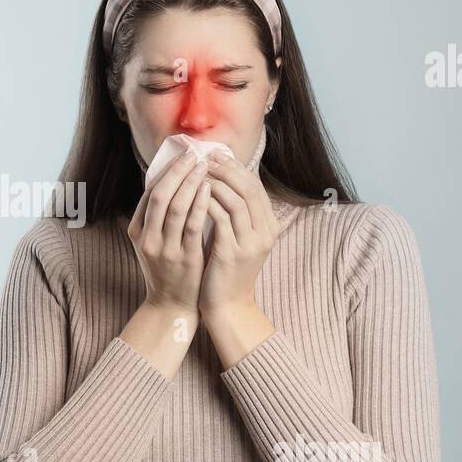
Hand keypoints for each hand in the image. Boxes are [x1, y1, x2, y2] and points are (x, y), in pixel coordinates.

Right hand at [126, 148, 212, 319]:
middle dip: (177, 171)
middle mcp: (147, 239)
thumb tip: (173, 179)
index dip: (166, 171)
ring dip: (191, 183)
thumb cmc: (168, 268)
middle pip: (160, 195)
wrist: (172, 305)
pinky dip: (200, 204)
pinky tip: (209, 189)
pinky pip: (193, 225)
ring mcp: (165, 249)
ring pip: (176, 207)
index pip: (149, 193)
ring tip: (203, 166)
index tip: (182, 155)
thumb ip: (160, 215)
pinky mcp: (184, 258)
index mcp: (137, 231)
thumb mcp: (155, 240)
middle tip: (193, 154)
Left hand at [198, 150, 279, 318]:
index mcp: (269, 226)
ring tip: (196, 173)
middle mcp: (265, 233)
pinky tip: (192, 196)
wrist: (228, 306)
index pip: (255, 186)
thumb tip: (221, 181)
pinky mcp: (232, 253)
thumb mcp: (240, 239)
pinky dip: (206, 203)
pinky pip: (220, 219)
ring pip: (235, 201)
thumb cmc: (227, 270)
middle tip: (204, 157)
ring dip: (214, 183)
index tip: (216, 155)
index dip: (236, 168)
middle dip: (225, 169)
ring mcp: (250, 244)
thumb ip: (236, 214)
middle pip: (248, 188)